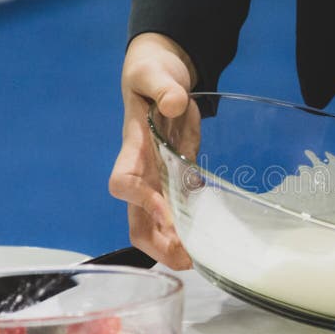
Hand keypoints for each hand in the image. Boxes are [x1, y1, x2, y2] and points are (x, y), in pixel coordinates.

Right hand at [109, 33, 197, 269]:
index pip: (123, 183)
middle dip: (155, 241)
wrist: (160, 77)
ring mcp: (159, 178)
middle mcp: (143, 171)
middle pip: (136, 218)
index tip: (165, 211)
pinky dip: (191, 227)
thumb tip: (174, 102)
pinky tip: (210, 241)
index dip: (140, 200)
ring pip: (156, 223)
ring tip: (199, 260)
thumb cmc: (151, 75)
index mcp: (133, 148)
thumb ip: (163, 88)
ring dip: (173, 244)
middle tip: (184, 257)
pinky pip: (180, 210)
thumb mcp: (153, 73)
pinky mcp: (177, 178)